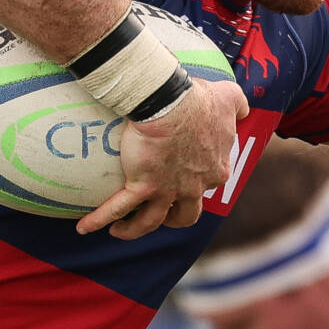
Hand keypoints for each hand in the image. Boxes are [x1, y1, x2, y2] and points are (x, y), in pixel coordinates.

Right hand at [77, 78, 248, 238]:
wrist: (169, 102)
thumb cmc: (197, 99)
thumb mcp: (228, 98)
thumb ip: (239, 105)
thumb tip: (243, 108)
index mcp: (216, 168)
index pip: (211, 184)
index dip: (200, 184)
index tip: (188, 177)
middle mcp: (195, 187)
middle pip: (186, 214)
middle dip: (174, 217)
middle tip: (161, 211)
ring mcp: (169, 190)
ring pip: (153, 221)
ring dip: (136, 229)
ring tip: (121, 230)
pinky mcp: (143, 186)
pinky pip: (119, 209)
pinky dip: (100, 220)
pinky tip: (84, 227)